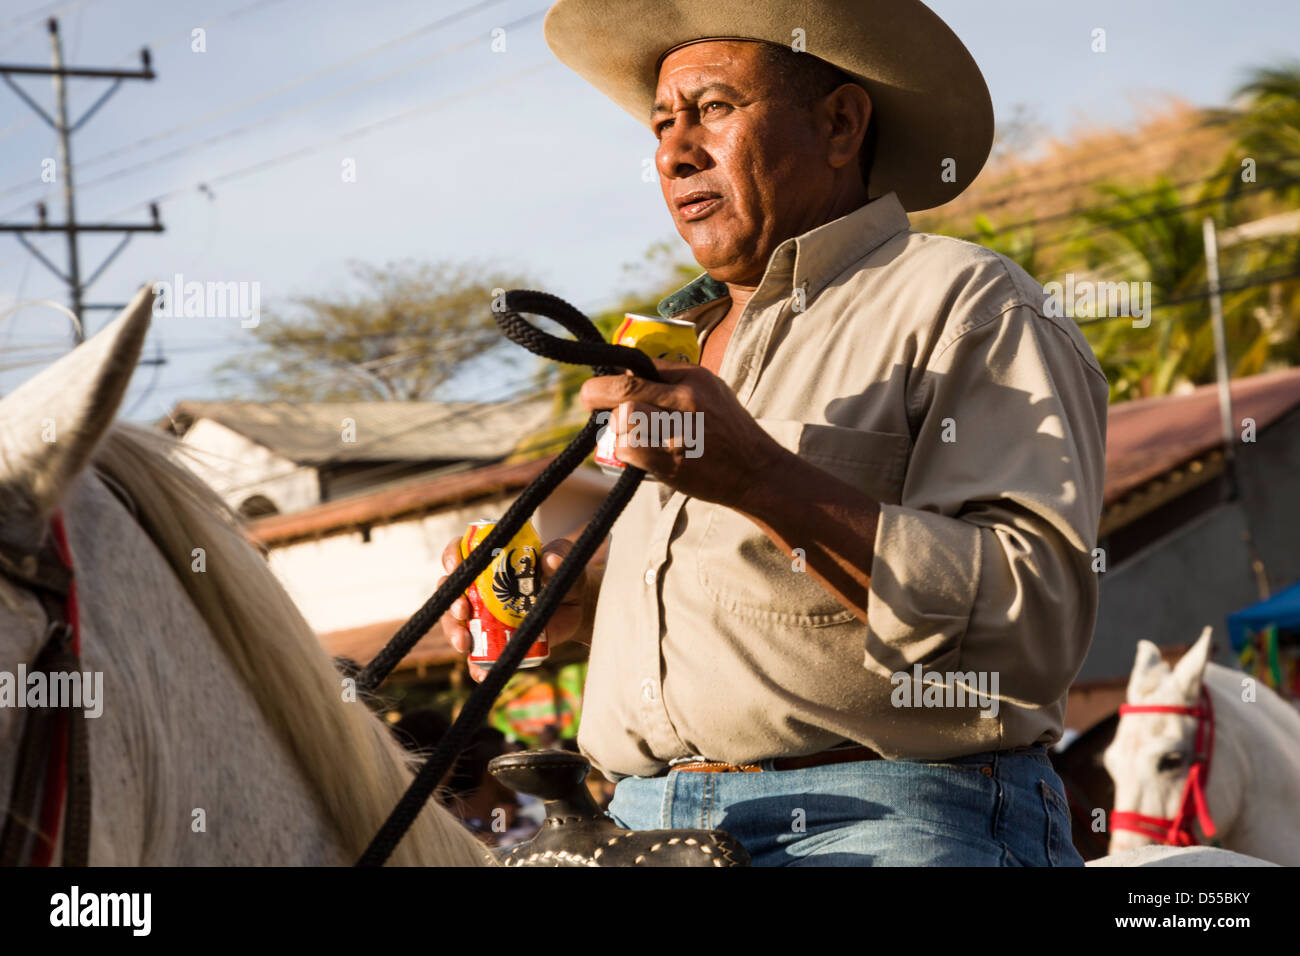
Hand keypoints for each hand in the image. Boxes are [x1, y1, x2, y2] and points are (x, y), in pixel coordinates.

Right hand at [436, 535, 592, 682]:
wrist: (578, 603)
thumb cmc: (562, 571)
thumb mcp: (562, 558)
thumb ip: (558, 556)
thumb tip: (551, 560)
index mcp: (489, 560)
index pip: (460, 553)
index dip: (452, 557)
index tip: (455, 566)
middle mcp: (479, 587)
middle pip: (452, 593)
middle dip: (451, 603)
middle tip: (463, 611)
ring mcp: (484, 615)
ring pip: (457, 625)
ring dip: (455, 634)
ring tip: (465, 644)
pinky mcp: (495, 640)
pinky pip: (478, 656)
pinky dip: (476, 666)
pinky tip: (481, 673)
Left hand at [579, 357, 784, 505]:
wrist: (756, 470)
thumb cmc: (729, 430)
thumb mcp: (711, 391)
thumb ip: (675, 381)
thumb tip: (631, 373)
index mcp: (693, 376)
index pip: (640, 363)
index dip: (613, 372)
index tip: (604, 382)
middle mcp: (686, 399)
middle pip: (624, 388)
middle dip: (596, 392)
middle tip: (588, 398)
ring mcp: (679, 430)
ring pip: (624, 417)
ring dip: (614, 426)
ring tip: (622, 432)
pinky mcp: (672, 460)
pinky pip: (629, 448)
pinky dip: (623, 451)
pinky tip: (631, 453)